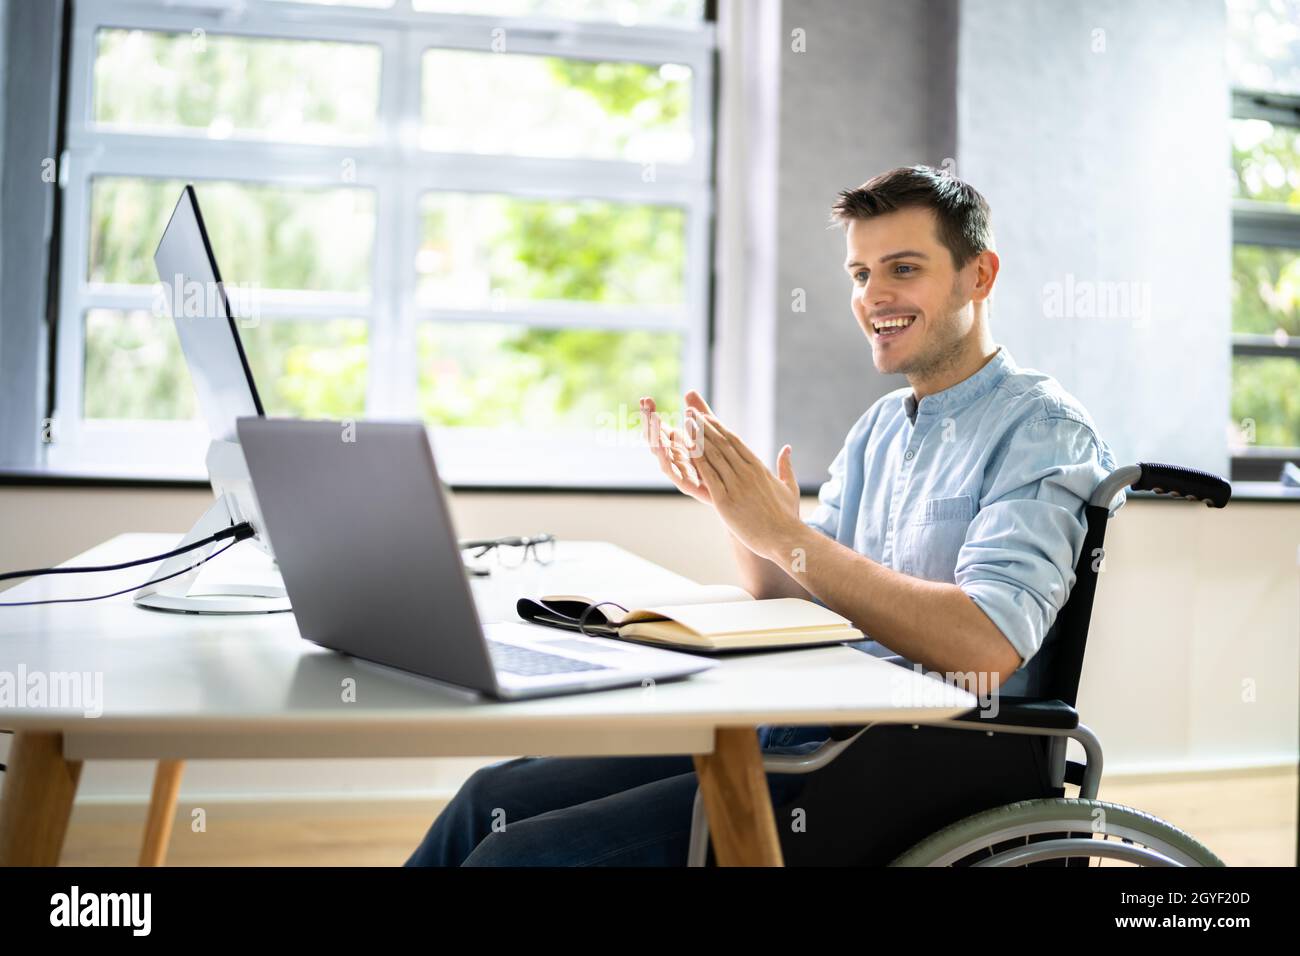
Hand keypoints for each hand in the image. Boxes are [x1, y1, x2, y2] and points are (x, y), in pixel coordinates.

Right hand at [639, 391, 713, 504]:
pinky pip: (672, 472)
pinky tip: (664, 444)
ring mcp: (678, 472)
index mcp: (676, 446)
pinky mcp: (686, 485)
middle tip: (646, 404)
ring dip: (655, 436)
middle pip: (654, 439)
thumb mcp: (709, 433)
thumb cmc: (719, 462)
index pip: (657, 428)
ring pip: (660, 455)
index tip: (645, 398)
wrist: (735, 493)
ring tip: (652, 420)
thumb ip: (699, 413)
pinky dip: (666, 458)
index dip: (650, 414)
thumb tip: (689, 391)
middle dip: (649, 422)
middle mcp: (673, 459)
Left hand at [686, 406, 802, 560]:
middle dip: (705, 426)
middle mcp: (746, 472)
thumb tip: (787, 448)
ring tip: (686, 423)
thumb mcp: (789, 487)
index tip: (707, 416)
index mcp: (759, 468)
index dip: (719, 427)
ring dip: (698, 437)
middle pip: (722, 443)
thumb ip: (786, 466)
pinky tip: (687, 449)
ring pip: (714, 455)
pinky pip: (709, 476)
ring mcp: (735, 486)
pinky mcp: (725, 501)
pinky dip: (697, 461)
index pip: (735, 441)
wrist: (785, 538)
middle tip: (691, 411)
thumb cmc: (787, 517)